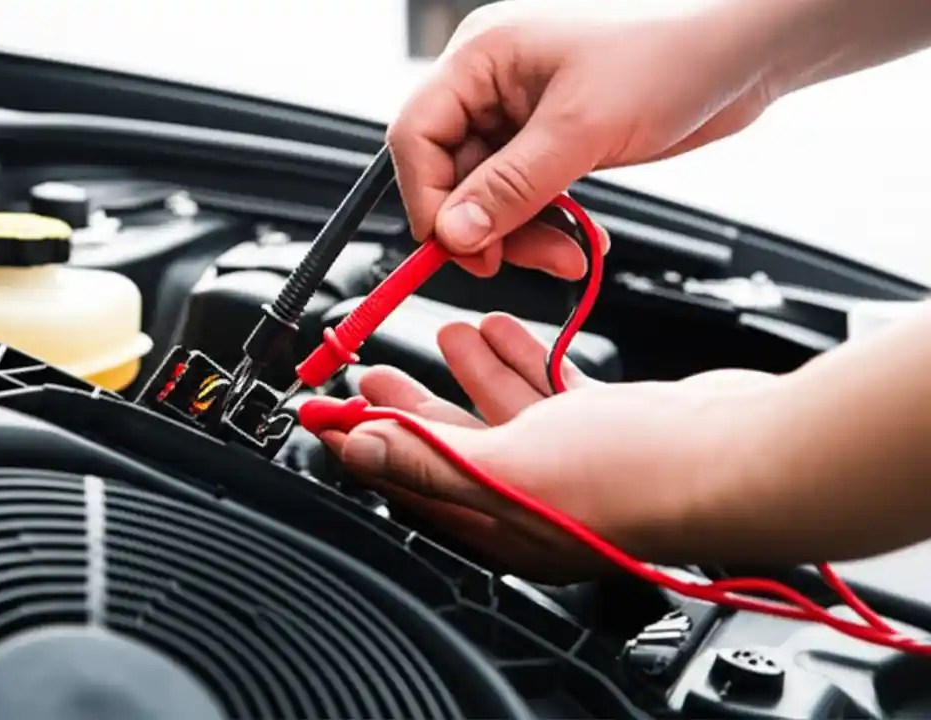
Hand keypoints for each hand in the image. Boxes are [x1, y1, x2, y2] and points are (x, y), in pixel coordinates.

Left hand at [319, 313, 778, 581]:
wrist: (744, 458)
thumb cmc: (635, 477)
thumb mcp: (507, 465)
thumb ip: (427, 457)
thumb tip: (356, 449)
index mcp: (499, 524)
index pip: (409, 485)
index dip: (363, 447)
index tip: (327, 414)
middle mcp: (532, 499)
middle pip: (449, 447)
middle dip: (406, 405)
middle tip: (368, 372)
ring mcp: (573, 462)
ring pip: (503, 414)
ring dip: (467, 373)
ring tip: (439, 331)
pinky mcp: (609, 427)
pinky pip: (551, 392)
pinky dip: (523, 359)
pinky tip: (502, 329)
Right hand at [388, 0, 781, 277]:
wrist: (743, 55)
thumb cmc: (671, 57)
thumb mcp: (581, 130)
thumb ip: (509, 187)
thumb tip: (453, 233)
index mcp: (481, 56)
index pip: (416, 135)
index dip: (427, 197)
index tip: (452, 246)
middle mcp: (492, 83)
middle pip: (450, 172)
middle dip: (482, 225)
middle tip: (506, 262)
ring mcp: (521, 113)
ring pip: (487, 193)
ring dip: (519, 234)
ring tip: (564, 256)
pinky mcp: (551, 139)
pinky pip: (523, 195)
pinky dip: (543, 225)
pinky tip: (576, 239)